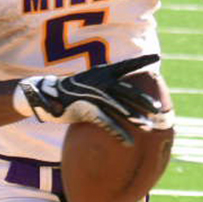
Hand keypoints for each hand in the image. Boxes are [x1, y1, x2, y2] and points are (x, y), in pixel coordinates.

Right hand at [19, 53, 162, 146]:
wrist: (44, 94)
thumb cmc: (69, 91)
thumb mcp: (88, 82)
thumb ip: (103, 83)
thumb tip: (115, 84)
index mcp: (102, 73)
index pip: (125, 65)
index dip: (141, 61)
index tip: (157, 59)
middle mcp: (100, 82)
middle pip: (127, 90)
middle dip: (144, 99)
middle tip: (159, 108)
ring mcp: (94, 96)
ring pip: (120, 107)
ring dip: (135, 118)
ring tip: (149, 128)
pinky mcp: (86, 110)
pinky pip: (107, 122)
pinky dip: (119, 132)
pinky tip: (129, 142)